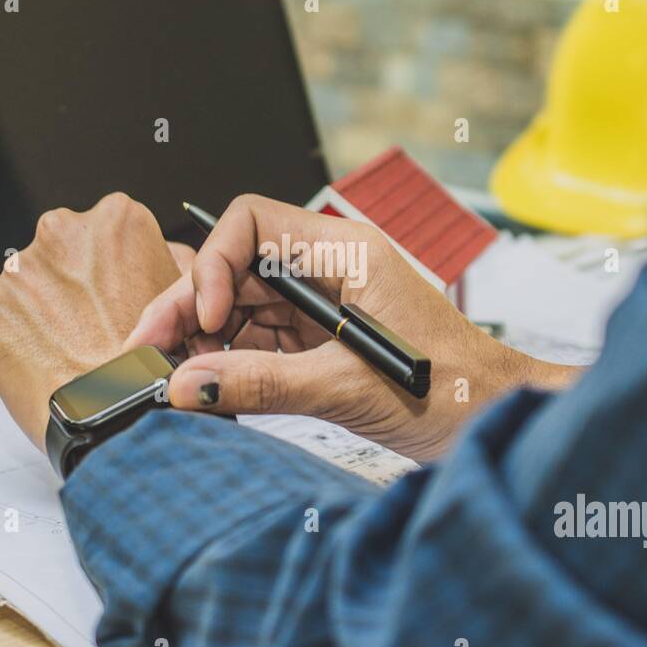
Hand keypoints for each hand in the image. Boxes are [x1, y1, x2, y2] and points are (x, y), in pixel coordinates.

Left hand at [0, 193, 183, 449]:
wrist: (116, 417)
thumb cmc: (154, 366)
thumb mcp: (186, 299)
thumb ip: (172, 263)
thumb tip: (164, 252)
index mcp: (118, 219)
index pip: (111, 232)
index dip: (117, 270)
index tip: (118, 297)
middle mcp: (65, 230)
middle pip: (65, 251)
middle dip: (74, 282)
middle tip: (94, 327)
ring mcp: (21, 267)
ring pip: (30, 285)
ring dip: (44, 310)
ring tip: (71, 350)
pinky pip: (2, 319)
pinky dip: (18, 338)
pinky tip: (45, 362)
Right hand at [126, 194, 580, 460]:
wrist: (497, 423)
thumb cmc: (455, 392)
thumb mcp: (348, 389)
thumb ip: (262, 385)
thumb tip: (188, 386)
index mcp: (346, 253)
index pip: (252, 223)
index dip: (215, 264)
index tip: (205, 318)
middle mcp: (330, 270)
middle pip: (236, 268)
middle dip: (191, 307)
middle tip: (150, 352)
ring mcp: (324, 306)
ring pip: (241, 306)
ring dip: (204, 339)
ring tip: (173, 378)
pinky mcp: (321, 342)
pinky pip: (259, 341)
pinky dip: (228, 363)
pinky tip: (206, 387)